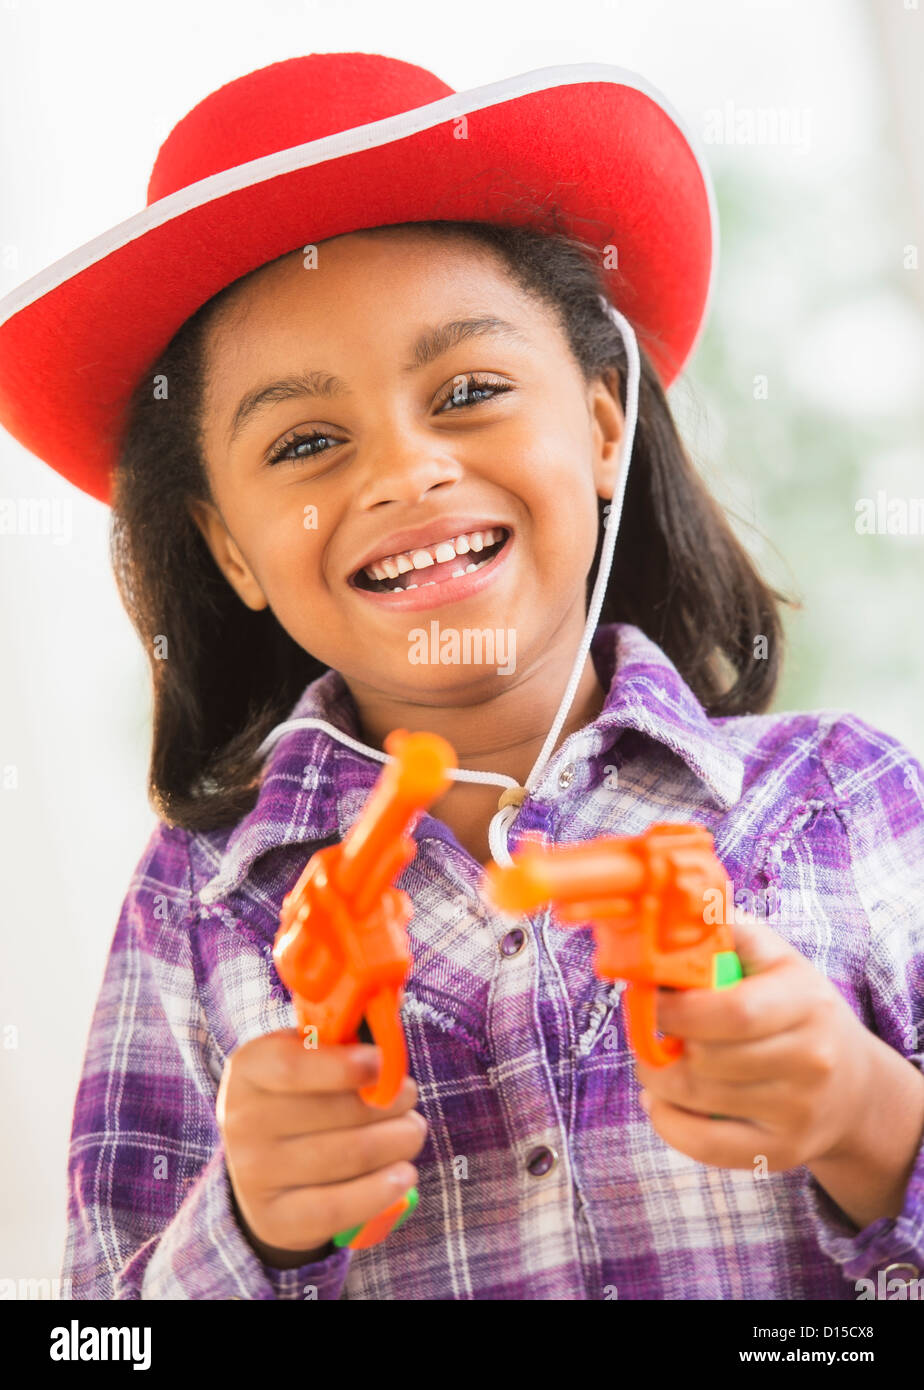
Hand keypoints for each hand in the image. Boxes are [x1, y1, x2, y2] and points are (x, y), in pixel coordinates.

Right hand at [216, 1030, 426, 1266]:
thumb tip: (386, 1055)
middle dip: (388, 1104)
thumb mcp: (302, 1057)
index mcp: (249, 1069)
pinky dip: (381, 1190)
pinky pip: (339, 1208)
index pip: (292, 1068)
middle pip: (336, 1114)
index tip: (384, 1064)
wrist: (258, 1163)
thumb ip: (337, 1046)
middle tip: (409, 1097)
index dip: (345, 1067)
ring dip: (397, 1141)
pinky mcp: (275, 1219)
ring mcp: (254, 1175)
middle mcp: (243, 1121)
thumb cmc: (296, 1095)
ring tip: (412, 1131)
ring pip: (349, 1157)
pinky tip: (404, 1174)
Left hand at [634, 913, 879, 1171]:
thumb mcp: (776, 959)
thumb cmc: (796, 1009)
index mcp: (806, 1001)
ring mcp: (798, 1112)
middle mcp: (810, 1060)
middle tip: (647, 1030)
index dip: (677, 1009)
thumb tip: (676, 912)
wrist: (852, 1087)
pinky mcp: (782, 1153)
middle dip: (660, 1043)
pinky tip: (660, 1101)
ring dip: (657, 1079)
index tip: (648, 1000)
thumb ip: (728, 932)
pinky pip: (704, 1146)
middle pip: (707, 1058)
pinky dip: (668, 1122)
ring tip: (654, 1061)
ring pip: (698, 1099)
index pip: (734, 1012)